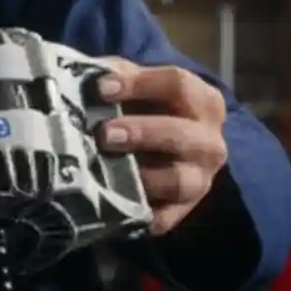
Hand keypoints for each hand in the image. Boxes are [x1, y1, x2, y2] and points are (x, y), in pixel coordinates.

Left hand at [93, 57, 228, 235]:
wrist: (163, 142)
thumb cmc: (144, 105)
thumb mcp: (134, 82)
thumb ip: (115, 73)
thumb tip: (80, 74)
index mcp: (202, 100)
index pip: (177, 85)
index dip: (139, 84)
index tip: (101, 87)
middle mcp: (209, 141)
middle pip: (181, 134)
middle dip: (141, 132)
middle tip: (104, 133)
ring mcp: (199, 179)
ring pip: (179, 181)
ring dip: (143, 176)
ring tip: (107, 167)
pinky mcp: (182, 211)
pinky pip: (163, 218)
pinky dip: (140, 214)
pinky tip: (113, 203)